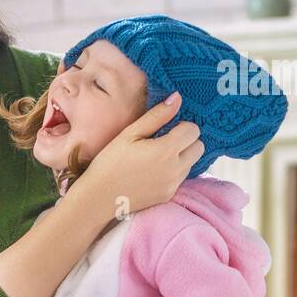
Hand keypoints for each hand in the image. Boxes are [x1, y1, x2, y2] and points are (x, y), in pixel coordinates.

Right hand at [68, 93, 201, 215]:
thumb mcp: (129, 134)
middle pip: (199, 147)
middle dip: (186, 141)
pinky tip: (152, 172)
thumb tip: (178, 98)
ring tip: (156, 158)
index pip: (193, 130)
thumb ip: (157, 116)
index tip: (164, 129)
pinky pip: (181, 178)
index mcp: (166, 150)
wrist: (98, 198)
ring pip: (191, 163)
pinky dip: (173, 172)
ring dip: (180, 157)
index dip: (180, 126)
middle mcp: (175, 169)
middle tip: (163, 141)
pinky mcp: (168, 195)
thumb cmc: (109, 162)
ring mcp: (173, 184)